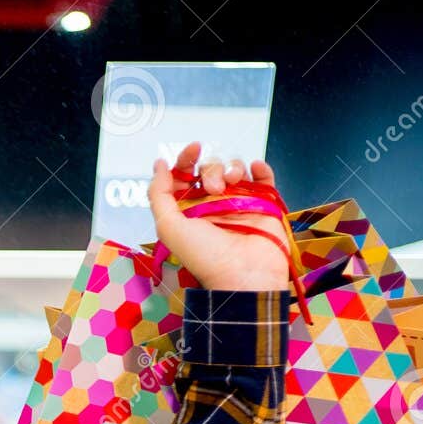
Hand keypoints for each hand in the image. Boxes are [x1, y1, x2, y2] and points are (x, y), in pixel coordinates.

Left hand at [148, 142, 287, 291]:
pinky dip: (259, 169)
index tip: (193, 149)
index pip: (185, 175)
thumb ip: (159, 194)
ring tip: (234, 184)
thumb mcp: (169, 226)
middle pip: (210, 169)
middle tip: (216, 189)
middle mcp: (213, 204)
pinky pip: (262, 177)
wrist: (244, 274)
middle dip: (211, 170)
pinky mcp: (263, 204)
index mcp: (188, 210)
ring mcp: (239, 203)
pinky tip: (255, 170)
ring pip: (235, 169)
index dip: (186, 159)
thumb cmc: (205, 255)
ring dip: (233, 168)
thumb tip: (159, 165)